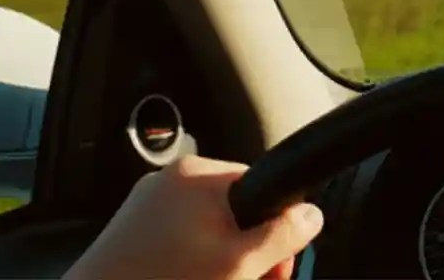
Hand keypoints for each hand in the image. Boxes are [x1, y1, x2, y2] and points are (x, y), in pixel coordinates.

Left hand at [63, 155, 322, 279]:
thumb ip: (283, 235)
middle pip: (235, 211)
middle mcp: (170, 181)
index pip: (260, 187)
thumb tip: (312, 213)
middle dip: (251, 252)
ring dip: (225, 262)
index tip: (276, 267)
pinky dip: (195, 264)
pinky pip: (180, 240)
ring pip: (208, 230)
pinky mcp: (132, 233)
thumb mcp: (239, 264)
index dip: (276, 231)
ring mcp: (146, 207)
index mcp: (197, 175)